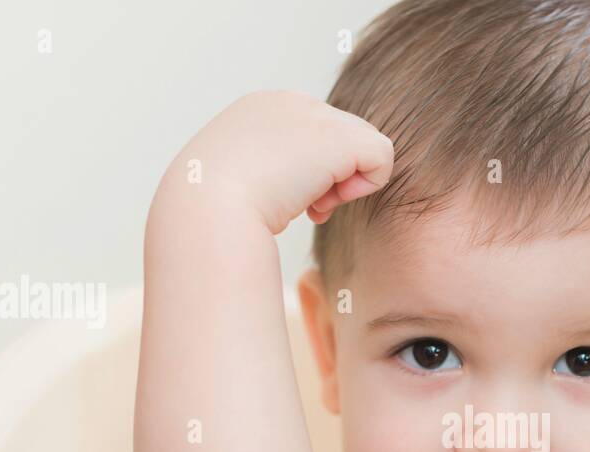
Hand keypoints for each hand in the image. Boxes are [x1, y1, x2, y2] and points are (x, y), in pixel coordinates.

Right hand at [163, 89, 393, 233]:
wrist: (207, 210)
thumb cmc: (212, 212)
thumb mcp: (233, 181)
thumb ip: (268, 172)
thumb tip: (305, 187)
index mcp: (259, 109)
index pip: (311, 135)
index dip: (308, 172)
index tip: (285, 198)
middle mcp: (288, 102)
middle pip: (340, 139)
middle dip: (328, 177)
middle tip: (304, 207)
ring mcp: (314, 115)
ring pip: (362, 148)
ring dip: (342, 185)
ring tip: (310, 206)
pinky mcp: (341, 138)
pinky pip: (383, 157)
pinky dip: (366, 186)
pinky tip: (329, 203)